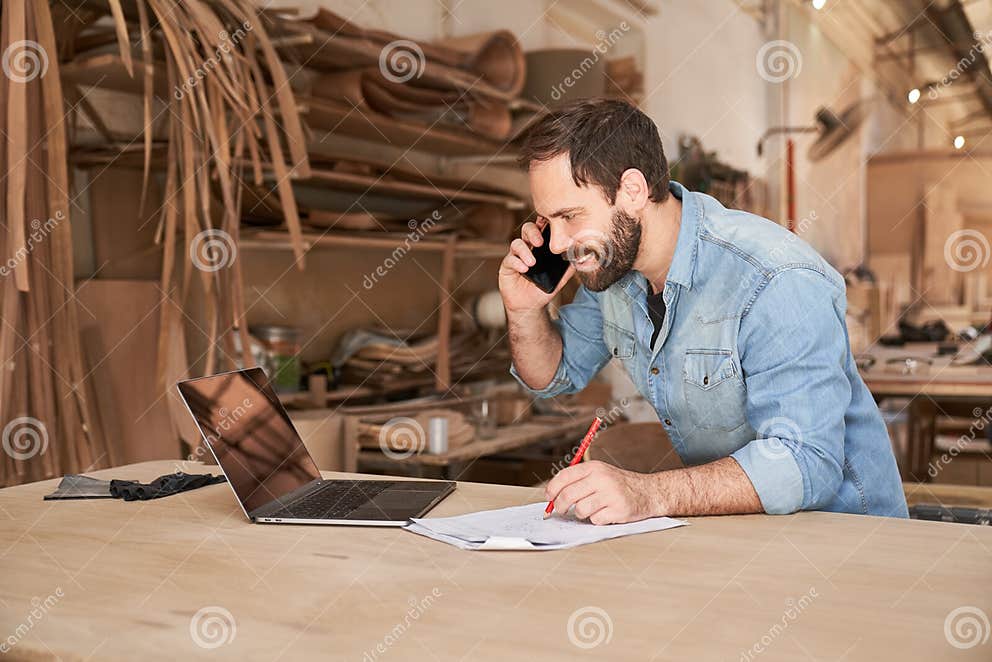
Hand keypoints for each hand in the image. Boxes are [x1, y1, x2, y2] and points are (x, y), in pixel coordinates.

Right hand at [498, 221, 573, 313]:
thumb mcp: (560, 278)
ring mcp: (516, 256)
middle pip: (527, 230)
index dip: (543, 223)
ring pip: (516, 243)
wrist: (529, 305)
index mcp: (540, 247)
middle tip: (540, 242)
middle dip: (533, 232)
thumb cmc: (543, 288)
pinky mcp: (507, 266)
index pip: (541, 229)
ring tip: (533, 263)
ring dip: (525, 251)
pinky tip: (524, 269)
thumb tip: (581, 258)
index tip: (549, 224)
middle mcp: (527, 248)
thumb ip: (569, 267)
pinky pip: (510, 259)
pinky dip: (517, 262)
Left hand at [544, 461, 662, 524]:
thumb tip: (552, 496)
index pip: (564, 477)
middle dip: (560, 506)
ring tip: (592, 509)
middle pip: (568, 495)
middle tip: (560, 510)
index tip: (549, 498)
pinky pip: (596, 520)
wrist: (649, 492)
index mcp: (594, 467)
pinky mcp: (618, 510)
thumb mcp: (599, 474)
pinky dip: (597, 520)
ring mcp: (611, 495)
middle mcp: (601, 479)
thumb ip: (578, 481)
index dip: (552, 490)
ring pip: (580, 510)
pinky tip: (606, 513)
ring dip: (582, 514)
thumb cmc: (619, 485)